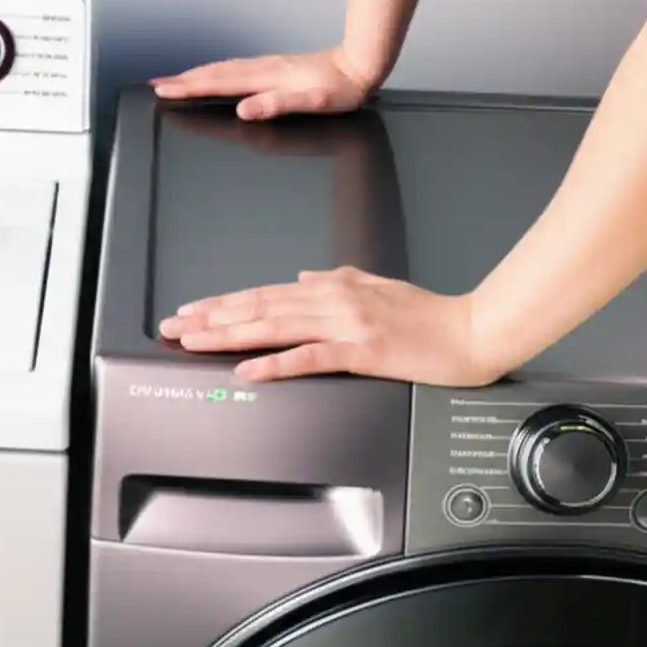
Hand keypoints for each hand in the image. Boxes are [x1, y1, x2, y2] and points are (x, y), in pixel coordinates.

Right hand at [150, 47, 379, 120]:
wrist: (360, 65)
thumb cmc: (340, 89)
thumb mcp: (312, 103)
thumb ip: (277, 105)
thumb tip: (244, 110)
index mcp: (266, 79)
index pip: (218, 84)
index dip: (188, 88)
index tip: (164, 91)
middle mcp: (262, 69)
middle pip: (213, 74)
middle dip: (183, 80)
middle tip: (157, 85)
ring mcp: (266, 67)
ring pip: (222, 70)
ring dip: (196, 75)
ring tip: (175, 80)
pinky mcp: (273, 68)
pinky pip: (234, 69)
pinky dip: (215, 72)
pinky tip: (213, 75)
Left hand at [157, 266, 505, 386]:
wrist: (473, 331)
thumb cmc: (429, 315)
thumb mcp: (376, 285)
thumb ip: (337, 279)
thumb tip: (302, 276)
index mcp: (332, 287)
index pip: (264, 294)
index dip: (223, 303)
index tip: (191, 310)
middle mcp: (332, 299)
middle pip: (258, 308)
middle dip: (211, 317)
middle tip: (174, 326)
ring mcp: (346, 324)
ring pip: (274, 327)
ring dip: (229, 334)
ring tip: (195, 341)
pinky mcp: (363, 349)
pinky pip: (310, 357)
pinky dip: (276, 363)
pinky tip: (249, 369)